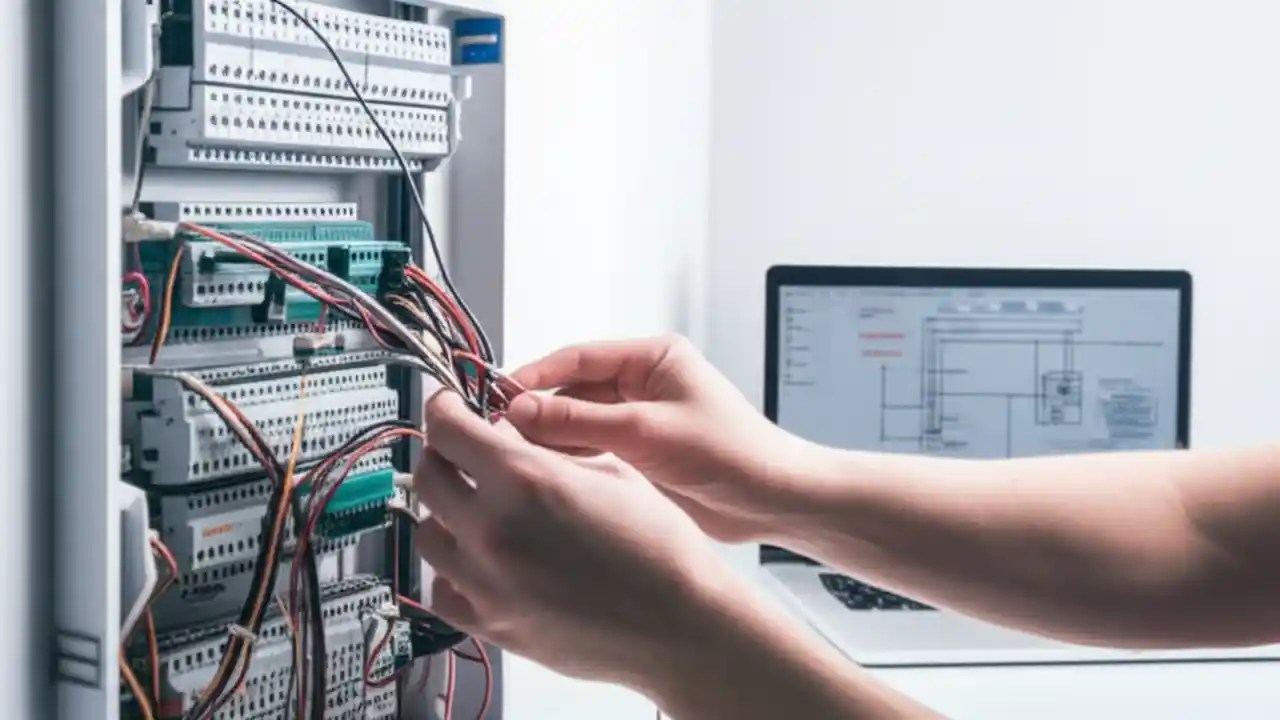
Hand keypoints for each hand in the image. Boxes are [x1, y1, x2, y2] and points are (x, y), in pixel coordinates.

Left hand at [412, 390, 746, 686]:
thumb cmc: (660, 548)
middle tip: (463, 454)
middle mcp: (495, 527)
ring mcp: (486, 581)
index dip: (444, 409)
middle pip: (427, 477)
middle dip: (443, 456)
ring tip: (477, 511)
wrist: (680, 624)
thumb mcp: (611, 471)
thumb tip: (508, 433)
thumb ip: (548, 448)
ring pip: (427, 533)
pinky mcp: (490, 623)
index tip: (449, 408)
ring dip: (446, 513)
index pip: (447, 428)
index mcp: (525, 478)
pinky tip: (482, 562)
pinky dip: (453, 570)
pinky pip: (442, 588)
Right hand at [506, 335, 805, 541]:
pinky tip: (547, 474)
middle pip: (574, 390)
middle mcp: (644, 384)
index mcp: (653, 358)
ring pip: (579, 423)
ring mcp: (642, 420)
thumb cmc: (731, 453)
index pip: (578, 357)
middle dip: (539, 411)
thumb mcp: (647, 431)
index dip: (536, 375)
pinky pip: (593, 450)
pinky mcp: (642, 454)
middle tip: (500, 434)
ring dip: (552, 438)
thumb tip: (520, 409)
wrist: (773, 501)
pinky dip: (570, 460)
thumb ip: (580, 420)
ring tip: (516, 457)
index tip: (498, 395)